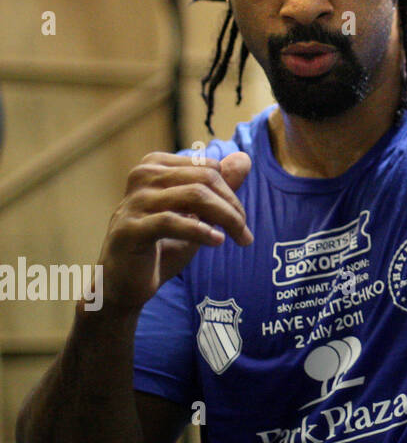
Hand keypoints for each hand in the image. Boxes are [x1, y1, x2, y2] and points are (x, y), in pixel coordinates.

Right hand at [95, 151, 252, 314]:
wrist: (125, 284)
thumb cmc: (162, 245)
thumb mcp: (196, 214)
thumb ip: (218, 186)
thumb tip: (244, 158)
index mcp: (155, 167)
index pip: (208, 168)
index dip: (230, 193)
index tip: (238, 218)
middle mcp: (142, 177)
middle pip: (205, 179)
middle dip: (232, 206)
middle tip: (243, 233)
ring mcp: (133, 202)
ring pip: (194, 195)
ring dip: (225, 218)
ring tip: (238, 238)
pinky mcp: (129, 230)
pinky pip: (172, 221)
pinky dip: (201, 230)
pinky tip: (217, 241)